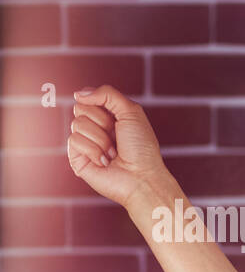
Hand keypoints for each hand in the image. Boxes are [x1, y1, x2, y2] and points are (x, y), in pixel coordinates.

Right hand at [66, 84, 171, 208]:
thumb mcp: (132, 112)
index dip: (102, 105)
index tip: (117, 119)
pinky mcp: (77, 158)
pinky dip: (94, 150)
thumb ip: (107, 94)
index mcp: (107, 117)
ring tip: (113, 153)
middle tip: (117, 137)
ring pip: (77, 124)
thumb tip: (79, 94)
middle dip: (102, 122)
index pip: (88, 98)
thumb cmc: (141, 148)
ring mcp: (85, 143)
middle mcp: (95, 129)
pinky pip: (74, 140)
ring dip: (101, 139)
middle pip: (80, 108)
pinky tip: (105, 162)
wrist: (142, 177)